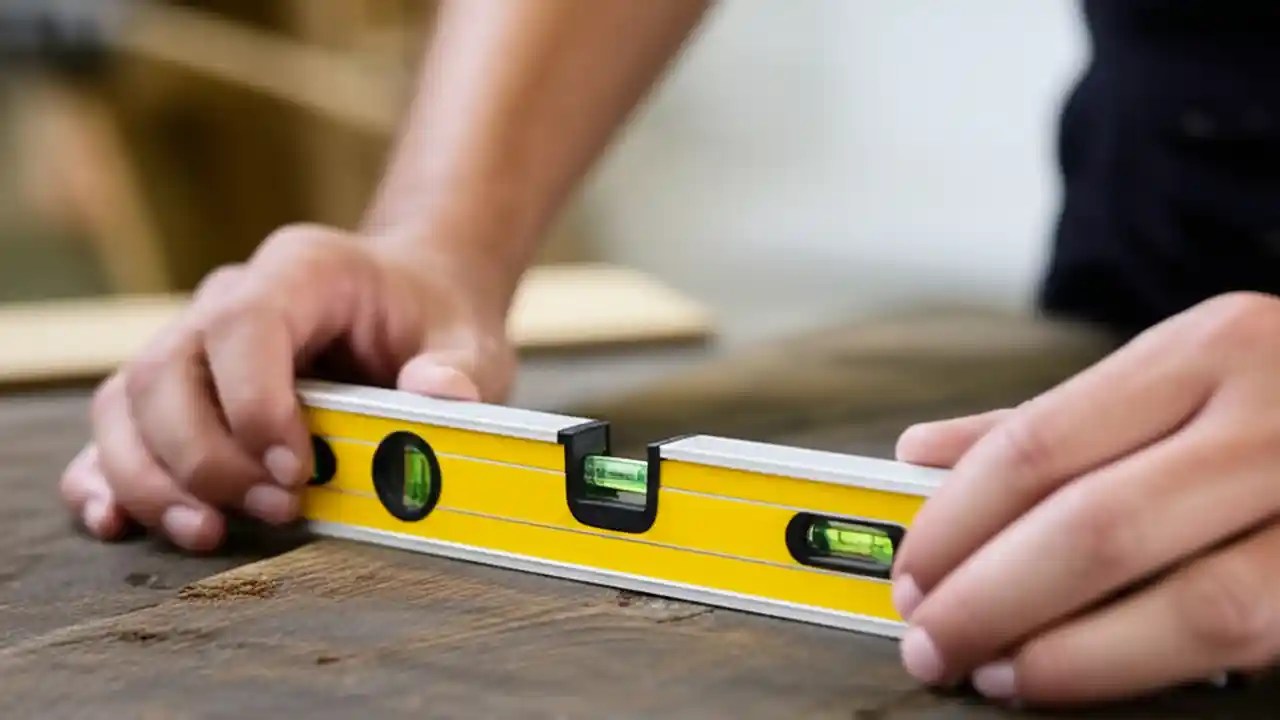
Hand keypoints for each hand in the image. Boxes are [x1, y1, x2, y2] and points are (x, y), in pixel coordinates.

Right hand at [59, 223, 517, 551]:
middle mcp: (229, 296)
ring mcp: (193, 340)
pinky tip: (118, 522)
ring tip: (207, 533)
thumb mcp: (472, 339)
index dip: (252, 402)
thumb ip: (461, 368)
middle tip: (277, 512)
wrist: (410, 300)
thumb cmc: (435, 320)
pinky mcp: (179, 388)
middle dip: (206, 457)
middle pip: (166, 369)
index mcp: (302, 270)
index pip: (243, 323)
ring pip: (126, 402)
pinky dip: (108, 476)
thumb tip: (436, 395)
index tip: (294, 472)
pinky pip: (116, 426)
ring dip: (151, 478)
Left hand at [890, 291, 1279, 705]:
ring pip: (1187, 605)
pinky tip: (1077, 674)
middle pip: (1095, 528)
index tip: (907, 568)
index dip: (956, 521)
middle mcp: (1274, 418)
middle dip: (988, 598)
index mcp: (1211, 348)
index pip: (1040, 442)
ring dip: (1064, 653)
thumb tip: (926, 455)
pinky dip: (1145, 667)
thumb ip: (1057, 419)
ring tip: (989, 669)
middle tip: (926, 636)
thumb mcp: (1182, 371)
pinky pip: (1245, 641)